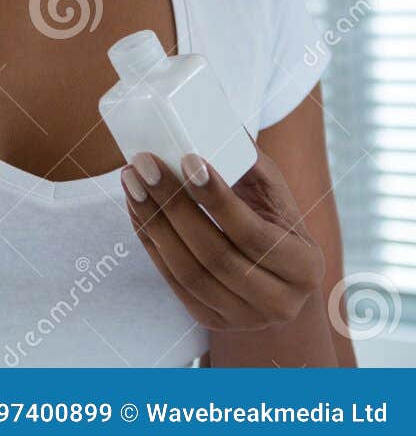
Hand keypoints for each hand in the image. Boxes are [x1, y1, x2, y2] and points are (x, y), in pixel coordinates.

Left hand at [122, 149, 325, 329]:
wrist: (276, 280)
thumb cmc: (274, 223)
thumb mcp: (275, 195)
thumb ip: (249, 162)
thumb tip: (212, 115)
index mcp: (304, 268)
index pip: (254, 234)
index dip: (217, 198)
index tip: (187, 159)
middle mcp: (279, 303)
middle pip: (214, 255)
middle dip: (172, 206)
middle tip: (144, 163)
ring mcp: (243, 318)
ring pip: (186, 270)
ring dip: (151, 221)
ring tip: (131, 179)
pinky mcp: (210, 320)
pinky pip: (170, 280)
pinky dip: (148, 240)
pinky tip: (134, 206)